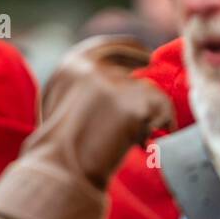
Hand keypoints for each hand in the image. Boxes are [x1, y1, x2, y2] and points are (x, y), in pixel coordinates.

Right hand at [0, 36, 172, 218]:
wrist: (59, 171)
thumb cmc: (55, 149)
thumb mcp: (59, 105)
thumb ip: (80, 88)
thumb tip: (110, 84)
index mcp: (70, 66)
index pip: (106, 46)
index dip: (129, 49)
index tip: (145, 55)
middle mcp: (92, 68)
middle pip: (131, 61)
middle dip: (144, 68)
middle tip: (156, 73)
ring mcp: (114, 84)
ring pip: (150, 91)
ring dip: (149, 114)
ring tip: (134, 140)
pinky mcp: (134, 103)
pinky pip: (163, 110)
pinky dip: (161, 126)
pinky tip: (144, 143)